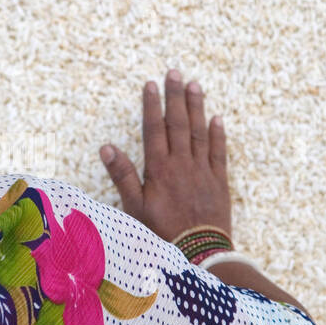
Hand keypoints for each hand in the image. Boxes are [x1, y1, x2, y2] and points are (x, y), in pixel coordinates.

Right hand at [99, 69, 230, 242]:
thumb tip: (107, 148)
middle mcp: (181, 163)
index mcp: (159, 168)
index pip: (154, 129)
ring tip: (195, 85)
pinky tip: (217, 117)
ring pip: (199, 131)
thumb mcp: (134, 207)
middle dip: (175, 96)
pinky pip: (219, 151)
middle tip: (175, 72)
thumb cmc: (162, 232)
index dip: (152, 105)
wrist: (199, 251)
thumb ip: (122, 175)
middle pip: (178, 123)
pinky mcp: (219, 181)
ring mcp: (202, 170)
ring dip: (196, 107)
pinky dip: (218, 133)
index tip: (151, 84)